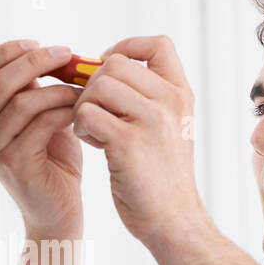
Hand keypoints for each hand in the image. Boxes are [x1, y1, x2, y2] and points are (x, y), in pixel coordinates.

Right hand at [0, 40, 84, 235]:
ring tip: (82, 89)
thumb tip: (50, 51)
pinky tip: (80, 111)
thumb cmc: (54, 162)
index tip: (40, 43)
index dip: (10, 50)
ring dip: (57, 89)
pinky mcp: (15, 164)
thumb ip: (37, 88)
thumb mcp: (41, 116)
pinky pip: (40, 124)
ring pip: (22, 102)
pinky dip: (63, 111)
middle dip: (36, 61)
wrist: (59, 211)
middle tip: (67, 54)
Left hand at [71, 35, 209, 245]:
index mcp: (181, 94)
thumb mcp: (169, 128)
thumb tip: (103, 68)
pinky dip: (81, 127)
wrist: (173, 220)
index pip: (158, 44)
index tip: (109, 68)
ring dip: (84, 107)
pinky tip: (93, 143)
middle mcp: (171, 101)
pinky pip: (87, 114)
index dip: (126, 47)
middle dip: (93, 86)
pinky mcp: (128, 142)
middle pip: (115, 64)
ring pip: (97, 87)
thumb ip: (146, 99)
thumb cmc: (161, 177)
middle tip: (95, 114)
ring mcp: (152, 120)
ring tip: (93, 131)